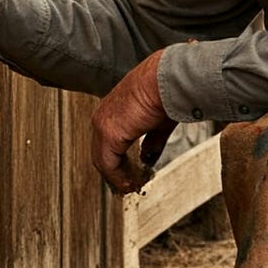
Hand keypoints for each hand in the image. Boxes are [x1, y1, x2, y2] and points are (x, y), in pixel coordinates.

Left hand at [90, 50, 174, 194]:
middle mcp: (102, 116)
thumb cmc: (166, 93)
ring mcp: (102, 124)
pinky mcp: (108, 133)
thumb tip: (147, 159)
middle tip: (128, 186)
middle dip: (115, 173)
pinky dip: (118, 177)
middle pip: (101, 153)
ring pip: (102, 160)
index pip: (107, 142)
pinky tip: (130, 184)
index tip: (129, 175)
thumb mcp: (157, 123)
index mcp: (112, 110)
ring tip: (131, 187)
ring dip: (117, 177)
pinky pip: (108, 163)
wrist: (167, 80)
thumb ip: (150, 142)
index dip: (117, 161)